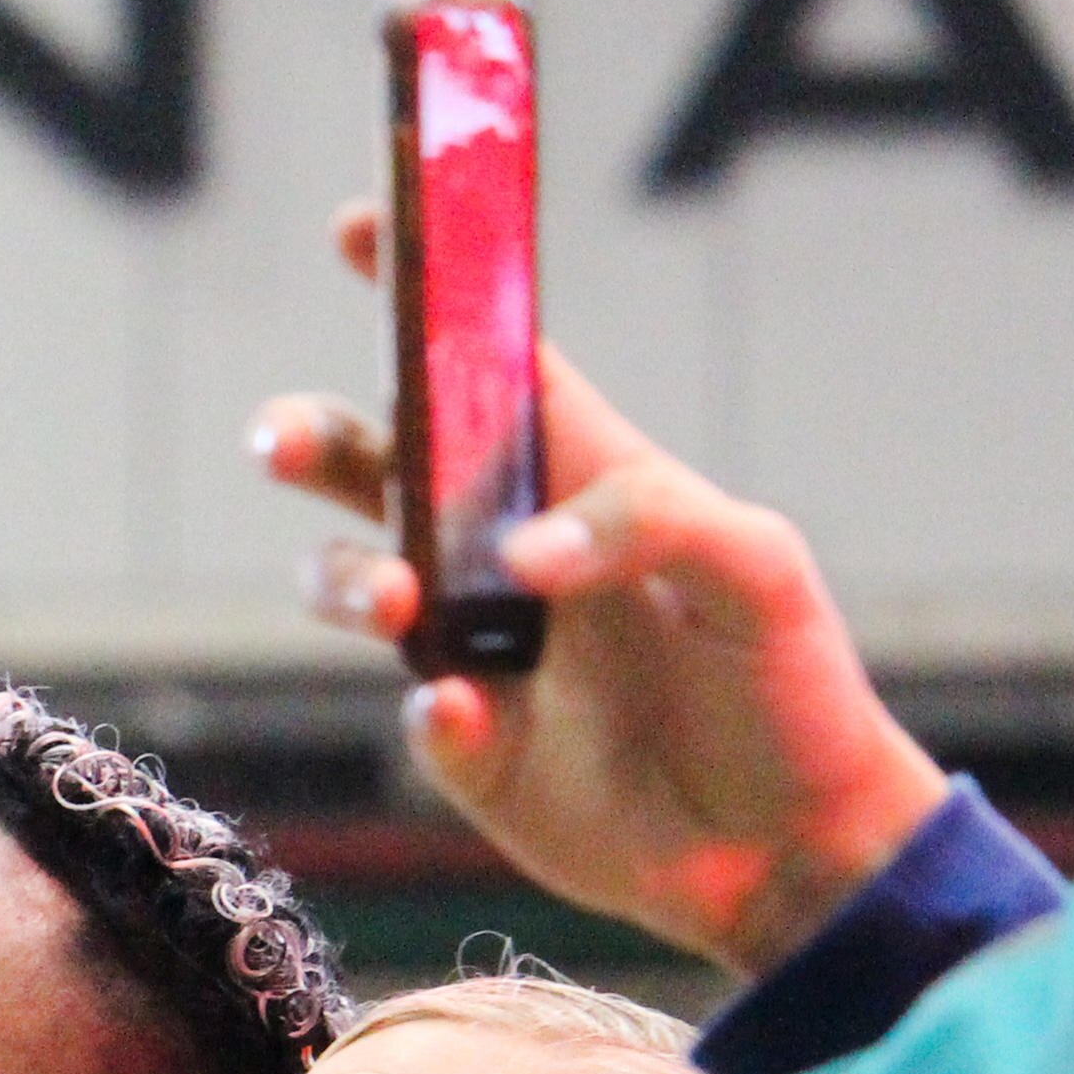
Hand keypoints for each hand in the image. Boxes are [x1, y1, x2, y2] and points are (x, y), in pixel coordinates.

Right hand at [255, 201, 947, 978]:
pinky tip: (469, 716)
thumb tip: (517, 559)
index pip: (486, 364)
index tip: (362, 226)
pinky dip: (431, 713)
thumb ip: (647, 521)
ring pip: (354, 586)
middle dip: (314, 439)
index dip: (422, 290)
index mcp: (583, 478)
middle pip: (376, 469)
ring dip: (349, 580)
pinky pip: (414, 717)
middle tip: (283, 441)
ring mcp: (476, 653)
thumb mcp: (754, 568)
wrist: (791, 846)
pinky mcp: (468, 753)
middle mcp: (507, 555)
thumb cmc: (788, 680)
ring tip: (398, 603)